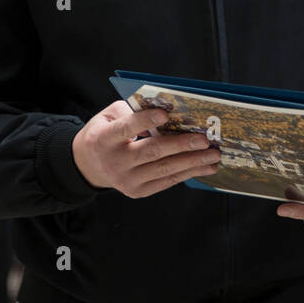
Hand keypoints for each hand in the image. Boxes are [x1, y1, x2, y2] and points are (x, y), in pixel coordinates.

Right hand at [72, 100, 220, 198]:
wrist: (90, 164)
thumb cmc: (106, 132)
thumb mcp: (110, 115)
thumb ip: (133, 111)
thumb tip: (168, 112)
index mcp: (103, 139)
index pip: (126, 128)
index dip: (145, 121)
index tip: (166, 114)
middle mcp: (114, 162)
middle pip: (151, 152)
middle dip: (181, 145)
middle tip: (205, 140)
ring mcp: (126, 180)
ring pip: (164, 169)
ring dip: (193, 162)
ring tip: (213, 155)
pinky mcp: (137, 191)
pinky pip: (167, 181)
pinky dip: (188, 173)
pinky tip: (205, 167)